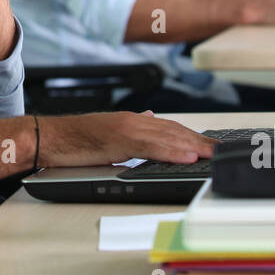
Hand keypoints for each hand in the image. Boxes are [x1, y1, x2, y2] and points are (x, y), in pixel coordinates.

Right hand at [38, 111, 217, 166]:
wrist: (49, 136)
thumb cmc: (74, 140)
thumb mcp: (108, 133)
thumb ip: (131, 127)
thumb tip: (150, 118)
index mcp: (133, 121)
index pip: (172, 129)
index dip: (196, 137)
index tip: (214, 147)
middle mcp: (134, 121)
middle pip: (177, 131)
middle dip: (203, 142)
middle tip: (225, 152)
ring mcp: (127, 128)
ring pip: (169, 136)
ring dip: (195, 146)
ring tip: (215, 155)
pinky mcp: (119, 140)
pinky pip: (151, 146)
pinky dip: (172, 151)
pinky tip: (188, 156)